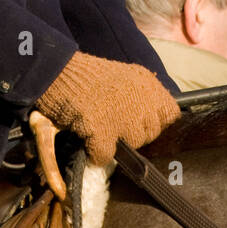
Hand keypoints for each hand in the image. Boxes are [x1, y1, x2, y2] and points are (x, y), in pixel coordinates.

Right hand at [38, 51, 179, 165]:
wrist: (57, 72)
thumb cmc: (87, 76)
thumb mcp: (123, 77)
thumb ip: (142, 95)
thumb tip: (155, 117)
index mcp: (146, 83)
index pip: (170, 113)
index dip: (156, 120)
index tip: (141, 119)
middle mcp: (140, 99)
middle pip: (151, 132)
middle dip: (135, 132)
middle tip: (114, 122)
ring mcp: (123, 116)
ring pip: (132, 144)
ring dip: (117, 142)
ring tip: (100, 127)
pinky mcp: (103, 131)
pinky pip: (106, 155)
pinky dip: (96, 152)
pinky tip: (88, 139)